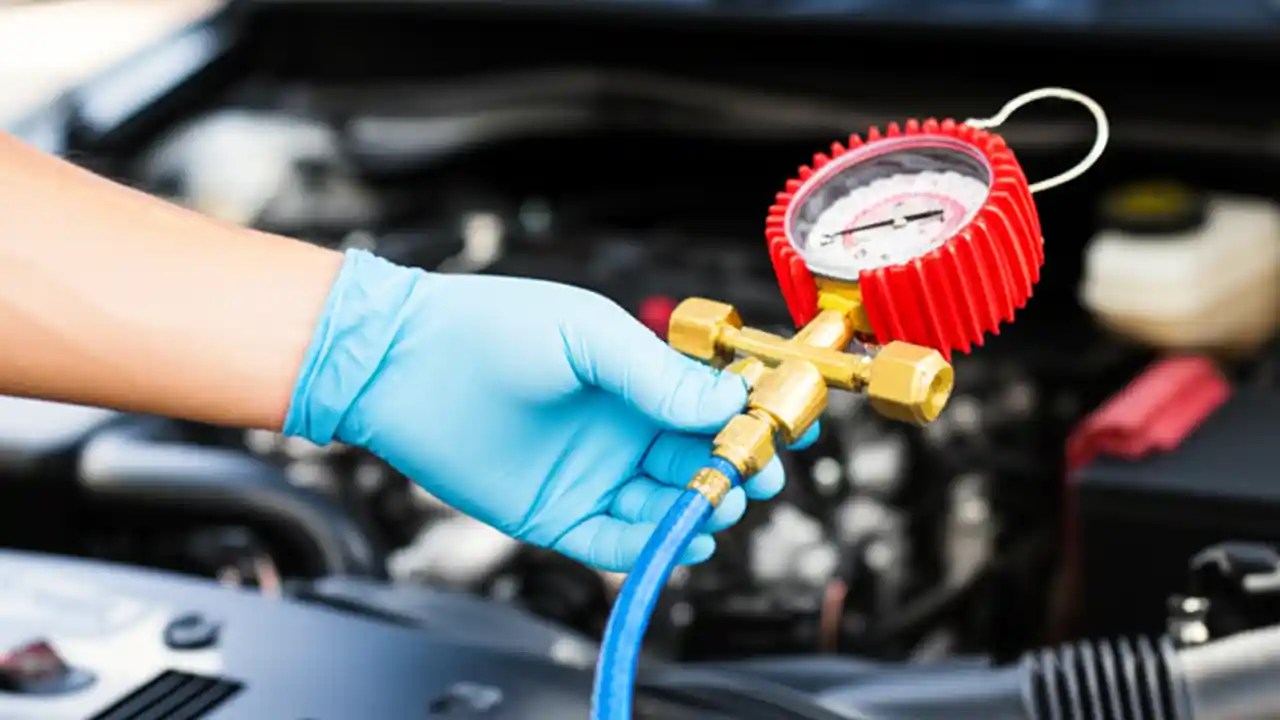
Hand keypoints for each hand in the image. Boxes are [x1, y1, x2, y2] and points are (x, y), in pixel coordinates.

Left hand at [285, 250, 814, 572]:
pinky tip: (684, 537)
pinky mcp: (560, 515)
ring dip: (703, 508)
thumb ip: (658, 373)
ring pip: (669, 503)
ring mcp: (593, 472)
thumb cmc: (492, 330)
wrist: (402, 364)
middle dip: (737, 469)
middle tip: (755, 473)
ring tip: (719, 502)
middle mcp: (622, 427)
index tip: (786, 425)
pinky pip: (621, 540)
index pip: (713, 403)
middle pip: (701, 459)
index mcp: (637, 377)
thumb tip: (726, 403)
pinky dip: (656, 544)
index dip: (753, 416)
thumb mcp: (588, 335)